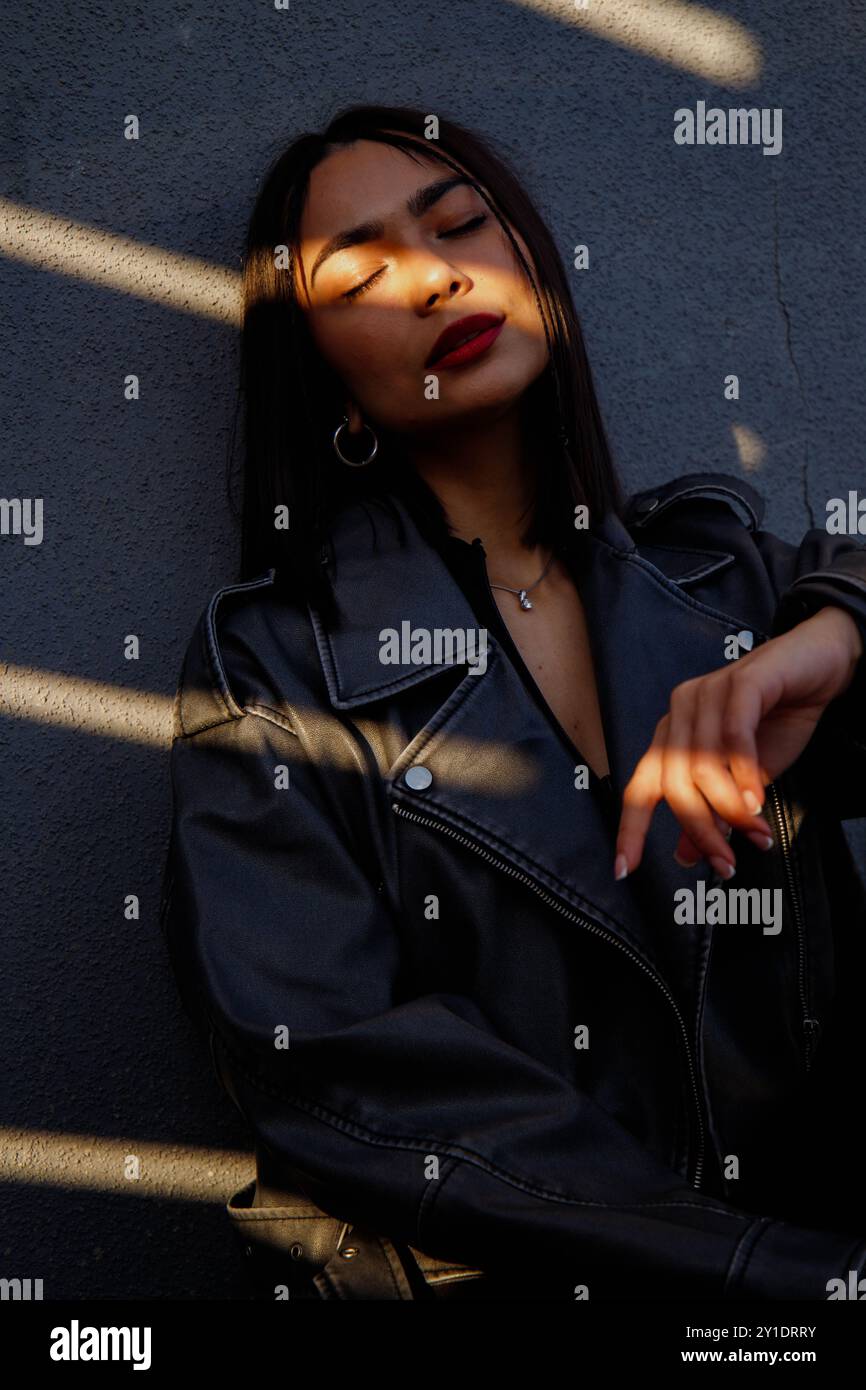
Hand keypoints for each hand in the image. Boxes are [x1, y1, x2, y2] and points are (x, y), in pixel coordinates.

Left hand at [613, 604, 863, 879]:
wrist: (821, 666)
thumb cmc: (781, 718)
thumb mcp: (745, 779)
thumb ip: (714, 812)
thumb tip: (683, 856)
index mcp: (674, 733)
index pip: (641, 785)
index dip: (630, 829)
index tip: (626, 870)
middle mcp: (681, 711)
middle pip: (672, 782)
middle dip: (699, 830)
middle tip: (726, 865)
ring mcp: (707, 692)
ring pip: (702, 765)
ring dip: (729, 808)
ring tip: (756, 833)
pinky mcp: (740, 682)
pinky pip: (733, 736)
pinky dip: (743, 774)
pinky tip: (756, 800)